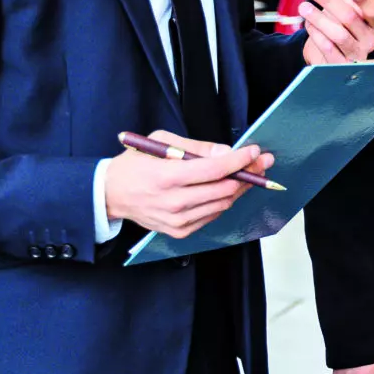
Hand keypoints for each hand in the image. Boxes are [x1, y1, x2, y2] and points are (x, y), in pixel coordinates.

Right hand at [104, 130, 274, 238]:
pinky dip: (222, 201)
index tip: (255, 152)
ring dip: (238, 188)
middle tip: (261, 162)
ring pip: (222, 204)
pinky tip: (223, 189)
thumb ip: (196, 147)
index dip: (240, 160)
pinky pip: (212, 215)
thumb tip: (226, 152)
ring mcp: (178, 220)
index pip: (215, 170)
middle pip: (224, 190)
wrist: (112, 194)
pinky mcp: (180, 231)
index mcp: (167, 177)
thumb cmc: (136, 164)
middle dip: (247, 174)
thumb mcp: (161, 143)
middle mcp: (174, 202)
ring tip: (247, 174)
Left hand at [302, 0, 373, 65]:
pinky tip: (308, 25)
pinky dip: (316, 36)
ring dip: (318, 19)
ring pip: (338, 35)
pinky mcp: (340, 66)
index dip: (364, 0)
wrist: (331, 46)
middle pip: (350, 18)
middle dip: (329, 0)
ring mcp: (355, 55)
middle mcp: (370, 40)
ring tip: (302, 7)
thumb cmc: (348, 17)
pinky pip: (328, 51)